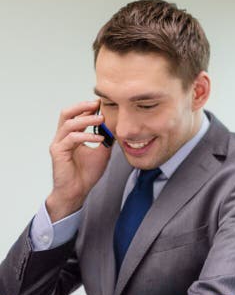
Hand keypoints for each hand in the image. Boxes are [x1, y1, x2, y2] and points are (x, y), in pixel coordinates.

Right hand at [45, 100, 111, 221]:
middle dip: (82, 106)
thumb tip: (116, 127)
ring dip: (86, 119)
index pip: (76, 115)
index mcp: (71, 135)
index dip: (87, 107)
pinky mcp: (58, 152)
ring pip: (69, 124)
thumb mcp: (102, 152)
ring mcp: (59, 144)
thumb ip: (106, 139)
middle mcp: (63, 137)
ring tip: (101, 119)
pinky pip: (71, 138)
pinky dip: (86, 136)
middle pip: (66, 114)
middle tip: (98, 104)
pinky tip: (99, 138)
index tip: (102, 103)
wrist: (77, 191)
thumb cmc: (86, 173)